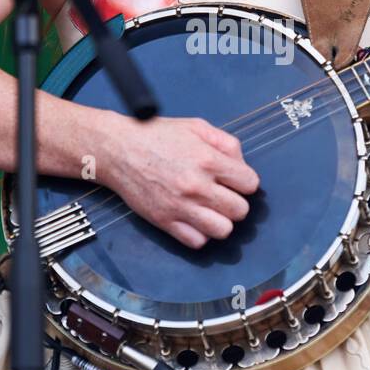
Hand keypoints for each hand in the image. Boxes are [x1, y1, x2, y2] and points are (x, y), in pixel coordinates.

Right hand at [100, 114, 259, 248]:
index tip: (234, 180)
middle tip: (222, 195)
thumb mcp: (197, 127)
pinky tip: (194, 219)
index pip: (250, 184)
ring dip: (221, 221)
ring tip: (210, 210)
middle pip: (240, 211)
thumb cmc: (156, 136)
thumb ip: (226, 143)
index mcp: (208, 160)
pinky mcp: (165, 221)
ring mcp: (181, 206)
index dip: (244, 182)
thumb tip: (242, 165)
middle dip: (235, 202)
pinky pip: (197, 242)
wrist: (118, 150)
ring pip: (223, 231)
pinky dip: (199, 234)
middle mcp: (197, 186)